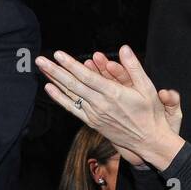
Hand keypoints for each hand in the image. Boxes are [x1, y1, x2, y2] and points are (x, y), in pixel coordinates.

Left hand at [35, 45, 182, 168]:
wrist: (148, 140)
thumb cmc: (149, 112)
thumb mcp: (147, 87)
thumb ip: (134, 67)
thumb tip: (124, 48)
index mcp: (114, 93)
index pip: (87, 76)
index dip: (71, 65)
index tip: (59, 54)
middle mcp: (101, 104)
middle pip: (73, 84)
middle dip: (55, 70)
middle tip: (40, 60)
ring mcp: (94, 114)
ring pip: (70, 94)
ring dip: (54, 80)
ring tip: (42, 68)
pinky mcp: (91, 122)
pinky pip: (72, 108)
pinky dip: (59, 98)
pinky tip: (49, 88)